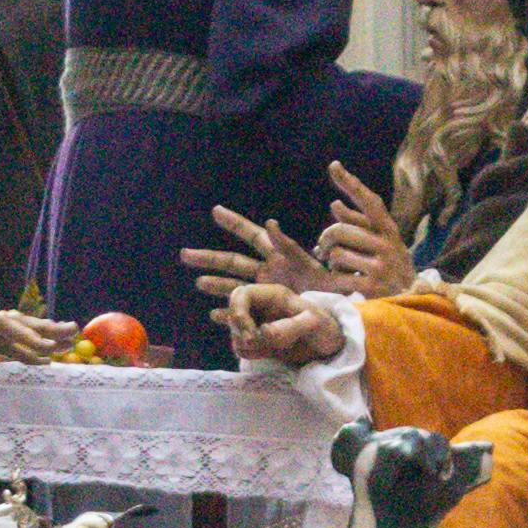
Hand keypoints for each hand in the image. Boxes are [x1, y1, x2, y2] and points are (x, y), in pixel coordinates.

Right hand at [180, 209, 325, 303]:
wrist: (344, 315)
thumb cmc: (331, 287)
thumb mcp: (309, 261)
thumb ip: (287, 245)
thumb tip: (269, 223)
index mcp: (279, 255)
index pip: (252, 234)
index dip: (234, 223)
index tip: (216, 211)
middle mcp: (269, 271)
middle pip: (232, 262)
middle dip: (208, 258)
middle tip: (183, 254)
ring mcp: (268, 292)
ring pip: (234, 287)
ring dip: (215, 285)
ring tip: (197, 283)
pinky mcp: (270, 313)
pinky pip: (244, 312)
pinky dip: (229, 314)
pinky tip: (214, 316)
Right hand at [221, 279, 342, 372]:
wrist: (331, 349)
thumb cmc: (327, 329)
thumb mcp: (315, 324)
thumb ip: (290, 327)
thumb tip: (263, 332)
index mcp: (273, 295)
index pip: (241, 294)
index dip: (238, 312)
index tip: (250, 334)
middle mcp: (261, 307)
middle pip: (232, 313)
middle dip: (239, 330)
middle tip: (255, 344)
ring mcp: (257, 324)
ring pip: (235, 333)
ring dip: (247, 344)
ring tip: (271, 349)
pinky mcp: (258, 341)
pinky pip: (241, 346)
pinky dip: (250, 353)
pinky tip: (267, 353)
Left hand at [315, 165, 415, 304]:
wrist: (410, 304)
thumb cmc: (390, 270)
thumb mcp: (381, 245)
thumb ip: (359, 226)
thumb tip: (335, 204)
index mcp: (389, 230)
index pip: (369, 201)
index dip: (350, 183)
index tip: (334, 165)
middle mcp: (387, 244)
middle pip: (340, 230)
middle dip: (326, 240)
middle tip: (322, 250)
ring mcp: (380, 265)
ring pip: (336, 253)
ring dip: (331, 263)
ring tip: (339, 269)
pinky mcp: (371, 285)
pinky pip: (337, 275)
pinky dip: (334, 280)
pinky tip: (342, 283)